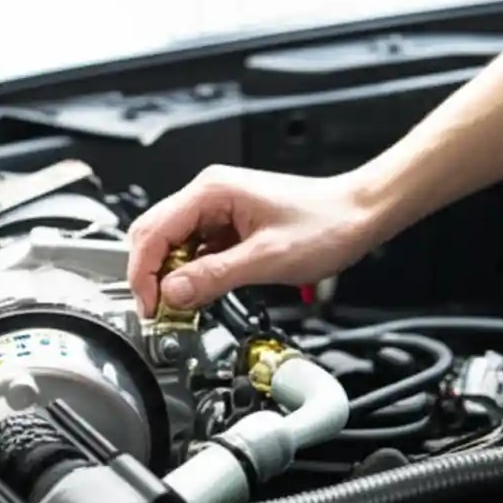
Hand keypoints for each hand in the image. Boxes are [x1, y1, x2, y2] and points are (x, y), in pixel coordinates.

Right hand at [126, 165, 376, 315]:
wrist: (358, 214)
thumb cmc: (326, 224)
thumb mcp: (266, 259)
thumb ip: (214, 276)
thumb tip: (173, 293)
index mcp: (211, 191)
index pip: (153, 232)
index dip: (144, 274)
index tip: (151, 306)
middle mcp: (209, 193)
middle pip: (155, 235)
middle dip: (152, 275)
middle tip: (160, 311)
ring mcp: (219, 208)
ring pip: (174, 244)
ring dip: (173, 275)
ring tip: (183, 306)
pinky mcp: (230, 223)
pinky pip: (197, 248)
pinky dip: (193, 272)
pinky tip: (202, 291)